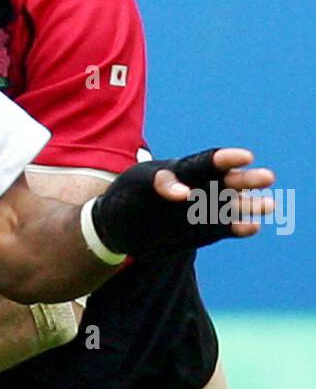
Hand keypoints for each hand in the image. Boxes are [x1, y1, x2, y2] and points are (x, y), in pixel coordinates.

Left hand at [92, 147, 275, 257]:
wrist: (120, 226)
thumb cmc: (127, 195)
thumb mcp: (138, 184)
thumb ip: (160, 184)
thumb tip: (186, 193)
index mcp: (184, 170)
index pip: (208, 162)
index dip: (227, 159)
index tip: (246, 157)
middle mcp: (200, 187)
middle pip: (228, 181)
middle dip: (247, 180)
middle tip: (268, 178)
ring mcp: (204, 209)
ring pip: (232, 205)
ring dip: (250, 205)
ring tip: (269, 205)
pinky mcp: (204, 230)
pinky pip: (225, 228)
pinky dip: (238, 228)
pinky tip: (251, 227)